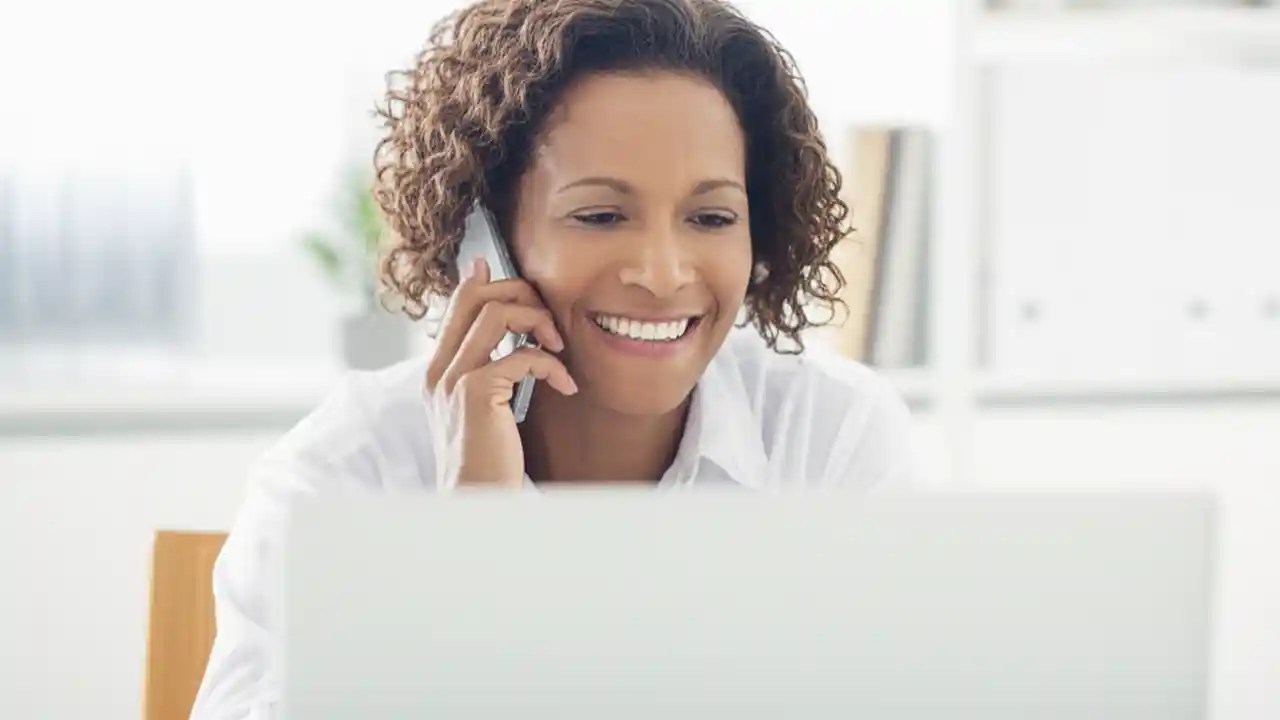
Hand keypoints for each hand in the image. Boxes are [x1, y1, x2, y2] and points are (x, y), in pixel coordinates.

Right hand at [423, 258, 577, 488]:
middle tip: (549, 323)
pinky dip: (552, 365)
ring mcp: (454, 380)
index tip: (513, 277)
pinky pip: (523, 355)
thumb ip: (489, 372)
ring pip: (496, 315)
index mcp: (438, 371)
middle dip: (521, 296)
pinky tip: (566, 385)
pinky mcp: (476, 394)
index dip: (485, 281)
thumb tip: (512, 337)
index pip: (456, 305)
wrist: (476, 501)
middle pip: (476, 297)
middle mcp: (440, 370)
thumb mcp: (483, 410)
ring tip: (558, 348)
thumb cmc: (488, 460)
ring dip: (538, 322)